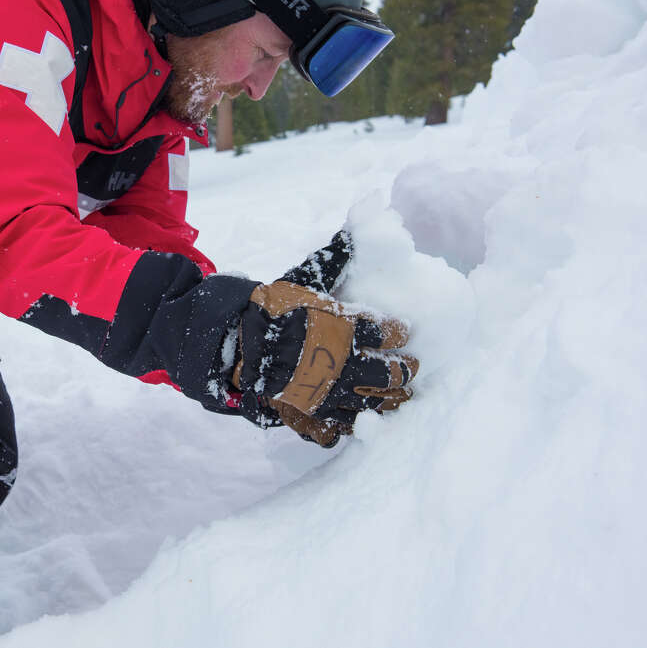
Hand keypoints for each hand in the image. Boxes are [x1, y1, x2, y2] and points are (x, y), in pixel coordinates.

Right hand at [231, 232, 418, 446]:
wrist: (235, 341)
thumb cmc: (274, 308)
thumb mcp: (307, 276)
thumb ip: (337, 255)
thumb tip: (361, 218)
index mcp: (346, 329)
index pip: (389, 332)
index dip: (400, 332)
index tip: (403, 331)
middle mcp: (343, 364)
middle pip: (391, 375)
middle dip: (406, 371)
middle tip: (411, 367)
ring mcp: (328, 393)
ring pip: (374, 406)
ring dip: (389, 401)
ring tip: (396, 396)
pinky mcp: (310, 413)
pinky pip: (339, 428)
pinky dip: (351, 424)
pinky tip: (356, 416)